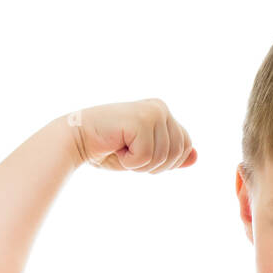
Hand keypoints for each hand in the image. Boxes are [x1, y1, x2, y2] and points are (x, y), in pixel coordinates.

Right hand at [69, 98, 196, 172]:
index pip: (185, 146)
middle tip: (129, 153)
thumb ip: (171, 155)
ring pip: (164, 157)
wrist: (75, 140)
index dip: (165, 161)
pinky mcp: (141, 120)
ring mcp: (152, 112)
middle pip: (178, 152)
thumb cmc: (108, 148)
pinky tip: (116, 147)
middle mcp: (160, 107)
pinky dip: (130, 162)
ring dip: (140, 164)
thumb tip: (196, 156)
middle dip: (154, 164)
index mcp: (163, 112)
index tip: (139, 153)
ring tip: (122, 149)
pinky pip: (147, 157)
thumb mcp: (146, 156)